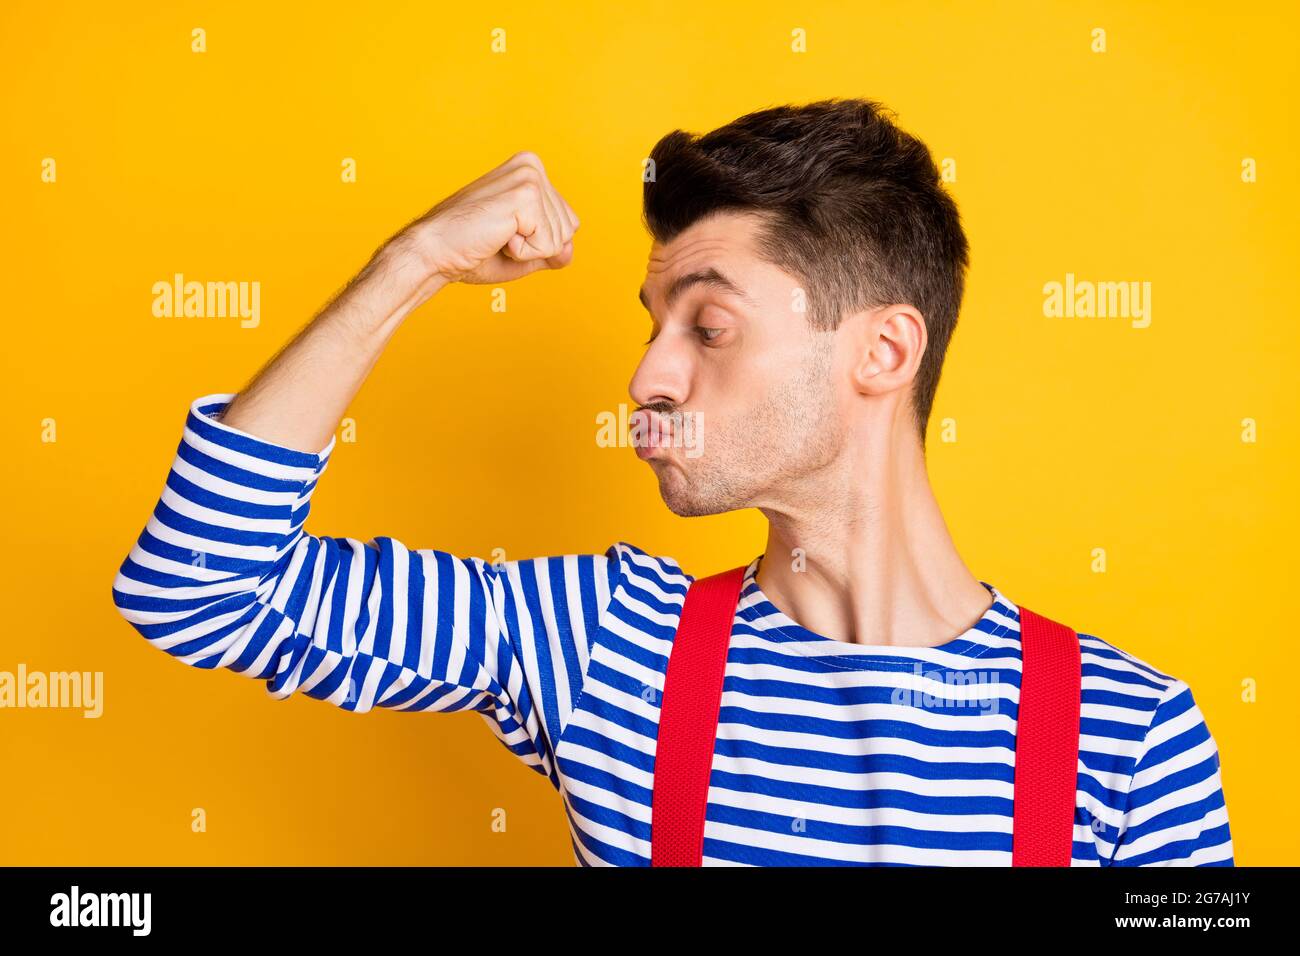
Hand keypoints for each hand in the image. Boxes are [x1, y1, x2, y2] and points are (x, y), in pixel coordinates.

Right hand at [392, 151, 579, 285]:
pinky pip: (549, 246)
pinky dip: (522, 253)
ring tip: (496, 234)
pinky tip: (496, 237)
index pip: (568, 222)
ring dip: (528, 249)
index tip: (503, 233)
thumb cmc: (472, 251)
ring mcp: (530, 177)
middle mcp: (532, 166)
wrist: (434, 251)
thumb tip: (569, 248)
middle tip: (497, 235)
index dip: (538, 242)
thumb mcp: (523, 253)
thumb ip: (552, 250)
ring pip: (561, 239)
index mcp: (531, 171)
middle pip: (569, 229)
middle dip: (536, 246)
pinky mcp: (526, 195)